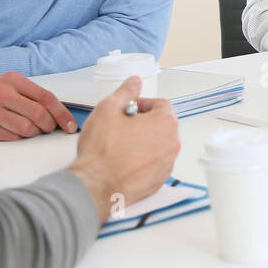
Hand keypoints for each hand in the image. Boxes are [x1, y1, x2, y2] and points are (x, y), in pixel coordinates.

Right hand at [0, 66, 77, 139]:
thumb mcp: (6, 84)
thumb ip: (29, 95)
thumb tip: (57, 112)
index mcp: (12, 80)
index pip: (47, 98)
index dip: (63, 114)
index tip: (71, 125)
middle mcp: (2, 94)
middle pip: (39, 115)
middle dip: (50, 127)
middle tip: (49, 130)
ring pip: (27, 129)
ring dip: (34, 133)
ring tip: (30, 130)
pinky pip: (11, 138)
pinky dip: (18, 138)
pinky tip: (13, 132)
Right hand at [67, 76, 180, 221]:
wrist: (96, 185)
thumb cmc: (102, 151)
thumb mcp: (108, 109)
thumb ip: (125, 92)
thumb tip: (134, 82)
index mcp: (165, 123)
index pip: (161, 104)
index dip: (142, 104)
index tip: (128, 109)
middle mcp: (172, 144)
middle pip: (162, 125)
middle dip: (143, 122)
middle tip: (121, 126)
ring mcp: (167, 164)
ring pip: (158, 145)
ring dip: (143, 141)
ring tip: (120, 145)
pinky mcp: (159, 180)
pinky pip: (154, 163)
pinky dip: (142, 160)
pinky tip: (123, 161)